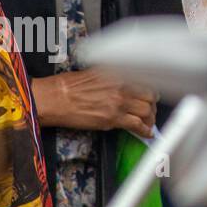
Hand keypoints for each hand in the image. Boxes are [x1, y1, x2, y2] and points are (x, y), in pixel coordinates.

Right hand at [32, 70, 156, 139]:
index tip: (150, 96)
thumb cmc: (67, 86)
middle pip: (150, 96)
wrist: (53, 98)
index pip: (146, 81)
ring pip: (147, 111)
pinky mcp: (112, 119)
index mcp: (118, 73)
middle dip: (153, 105)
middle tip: (151, 111)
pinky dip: (145, 130)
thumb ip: (114, 77)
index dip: (150, 91)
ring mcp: (119, 103)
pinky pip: (137, 125)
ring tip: (149, 123)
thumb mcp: (96, 72)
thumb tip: (124, 83)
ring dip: (150, 118)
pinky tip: (147, 133)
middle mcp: (122, 86)